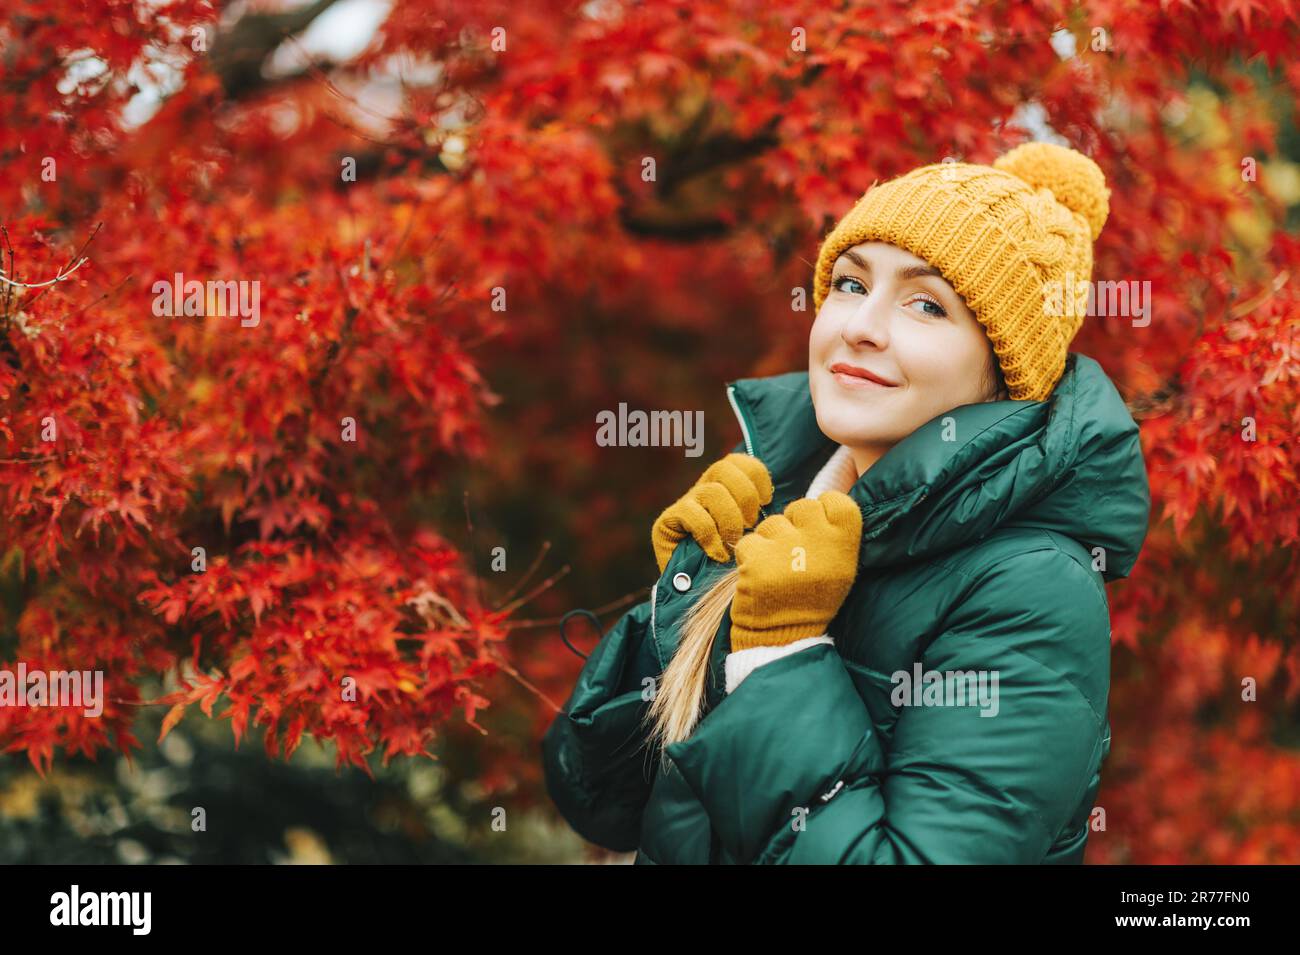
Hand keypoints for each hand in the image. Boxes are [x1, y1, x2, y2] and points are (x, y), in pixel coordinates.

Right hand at [651, 453, 773, 573]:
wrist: (699, 597)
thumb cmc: (735, 567)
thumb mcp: (757, 538)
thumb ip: (767, 518)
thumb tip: (784, 505)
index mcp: (726, 488)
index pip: (738, 461)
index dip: (756, 475)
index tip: (767, 500)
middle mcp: (703, 490)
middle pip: (725, 467)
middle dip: (745, 496)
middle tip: (751, 525)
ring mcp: (684, 505)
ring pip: (711, 491)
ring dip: (729, 519)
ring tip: (733, 541)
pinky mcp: (667, 523)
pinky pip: (691, 513)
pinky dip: (709, 534)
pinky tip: (717, 553)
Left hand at [729, 491, 862, 650]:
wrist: (784, 637)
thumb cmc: (813, 600)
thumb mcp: (840, 570)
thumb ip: (835, 536)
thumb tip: (824, 502)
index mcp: (844, 544)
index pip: (835, 499)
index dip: (823, 511)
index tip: (817, 531)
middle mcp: (817, 542)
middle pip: (802, 505)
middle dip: (795, 524)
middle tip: (794, 553)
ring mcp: (785, 548)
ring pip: (772, 523)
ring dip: (770, 542)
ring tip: (778, 570)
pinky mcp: (755, 558)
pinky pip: (749, 541)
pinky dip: (750, 557)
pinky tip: (760, 576)